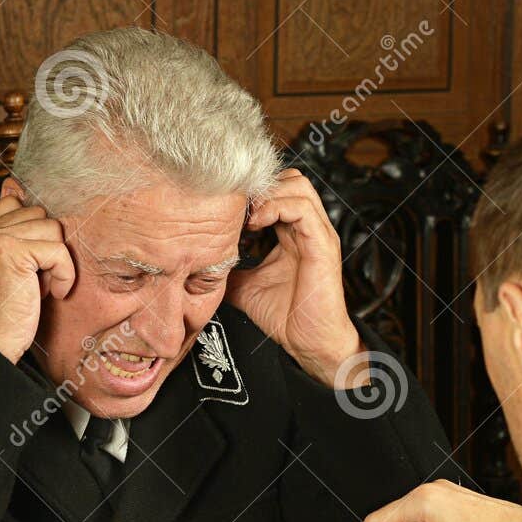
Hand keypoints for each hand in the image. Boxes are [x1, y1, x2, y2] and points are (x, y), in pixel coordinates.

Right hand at [0, 195, 74, 362]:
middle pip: (36, 213)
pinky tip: (52, 294)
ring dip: (55, 260)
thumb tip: (18, 192)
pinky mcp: (12, 251)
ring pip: (51, 228)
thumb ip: (7, 238)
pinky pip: (58, 251)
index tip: (31, 263)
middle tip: (36, 280)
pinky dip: (64, 275)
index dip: (32, 232)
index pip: (12, 204)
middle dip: (45, 246)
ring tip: (41, 287)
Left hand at [225, 170, 360, 385]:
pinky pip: (302, 208)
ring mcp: (317, 233)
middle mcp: (307, 228)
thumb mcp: (245, 286)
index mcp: (293, 234)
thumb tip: (199, 263)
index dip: (251, 193)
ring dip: (266, 194)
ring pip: (297, 184)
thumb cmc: (286, 317)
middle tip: (234, 207)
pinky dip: (276, 207)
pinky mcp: (322, 243)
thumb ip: (230, 268)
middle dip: (258, 186)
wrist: (309, 343)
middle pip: (287, 178)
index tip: (225, 207)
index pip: (276, 191)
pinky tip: (256, 224)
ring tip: (246, 215)